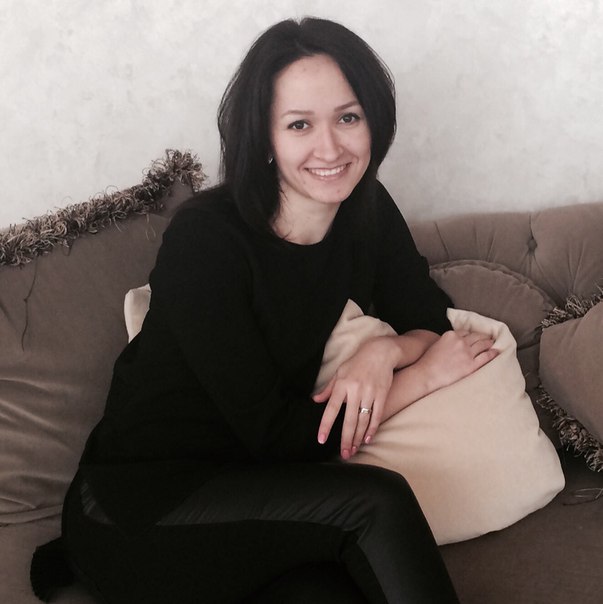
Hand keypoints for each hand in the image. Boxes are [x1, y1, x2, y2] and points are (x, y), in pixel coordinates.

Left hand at [313, 338, 395, 459]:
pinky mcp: (382, 394)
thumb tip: (315, 400)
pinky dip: (372, 428)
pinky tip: (367, 439)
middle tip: (343, 454)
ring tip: (353, 450)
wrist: (380, 352)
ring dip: (357, 437)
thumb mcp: (340, 372)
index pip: (331, 409)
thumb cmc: (357, 362)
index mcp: (342, 385)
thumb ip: (329, 388)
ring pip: (363, 420)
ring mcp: (370, 393)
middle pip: (349, 420)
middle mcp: (355, 390)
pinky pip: (377, 415)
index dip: (325, 425)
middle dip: (345, 439)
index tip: (321, 439)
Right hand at [415, 329, 497, 392]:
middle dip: (482, 336)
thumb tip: (453, 345)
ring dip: (488, 343)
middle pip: (476, 336)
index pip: (464, 332)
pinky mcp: (471, 365)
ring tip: (492, 343)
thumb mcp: (435, 345)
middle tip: (487, 338)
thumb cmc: (427, 363)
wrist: (426, 375)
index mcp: (450, 335)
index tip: (474, 335)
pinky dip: (492, 353)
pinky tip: (496, 352)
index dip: (471, 334)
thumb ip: (446, 342)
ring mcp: (467, 353)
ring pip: (482, 345)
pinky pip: (486, 357)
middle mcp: (460, 342)